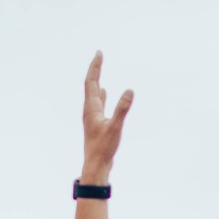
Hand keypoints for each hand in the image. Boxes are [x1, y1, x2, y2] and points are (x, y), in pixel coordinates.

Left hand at [80, 51, 132, 179]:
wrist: (95, 165)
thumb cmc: (103, 148)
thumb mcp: (115, 127)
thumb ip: (122, 109)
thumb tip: (129, 90)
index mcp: (91, 108)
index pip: (91, 81)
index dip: (95, 66)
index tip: (99, 53)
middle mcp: (89, 110)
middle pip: (90, 85)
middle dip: (95, 69)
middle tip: (99, 55)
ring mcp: (92, 117)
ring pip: (93, 93)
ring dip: (96, 80)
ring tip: (98, 69)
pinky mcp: (96, 123)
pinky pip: (97, 103)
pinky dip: (100, 94)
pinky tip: (103, 92)